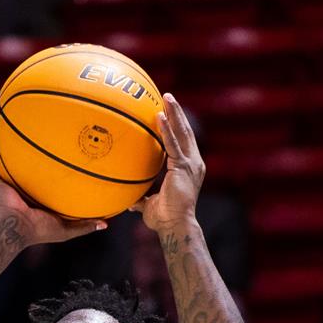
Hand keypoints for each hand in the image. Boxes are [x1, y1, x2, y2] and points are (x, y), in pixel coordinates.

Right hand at [0, 152, 105, 244]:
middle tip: (40, 147)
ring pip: (6, 168)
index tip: (62, 165)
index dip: (50, 178)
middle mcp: (19, 194)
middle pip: (25, 175)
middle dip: (30, 163)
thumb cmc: (39, 230)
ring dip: (9, 156)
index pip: (43, 188)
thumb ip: (84, 226)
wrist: (15, 227)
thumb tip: (106, 225)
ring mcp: (6, 188)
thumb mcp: (66, 230)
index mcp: (34, 203)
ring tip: (14, 139)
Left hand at [137, 94, 204, 232]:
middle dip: (177, 113)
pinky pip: (172, 144)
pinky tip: (159, 115)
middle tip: (168, 97)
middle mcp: (194, 163)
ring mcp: (191, 164)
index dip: (177, 126)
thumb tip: (128, 201)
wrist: (176, 226)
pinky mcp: (183, 167)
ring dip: (174, 113)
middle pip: (186, 132)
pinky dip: (166, 129)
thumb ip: (141, 199)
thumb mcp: (150, 205)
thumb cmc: (165, 219)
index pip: (183, 142)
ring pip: (182, 132)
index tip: (168, 112)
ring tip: (166, 97)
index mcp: (189, 169)